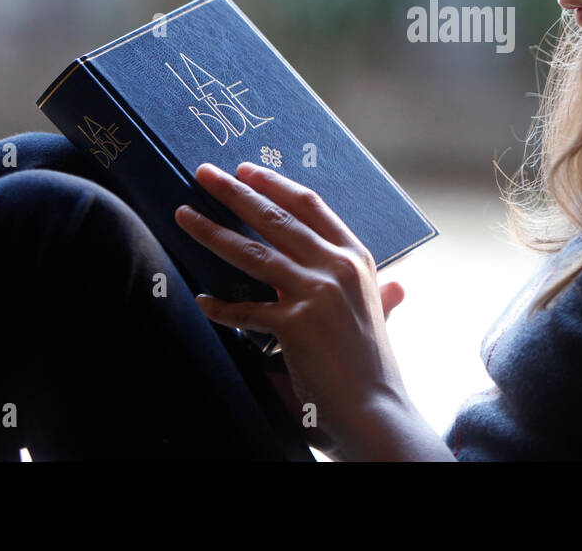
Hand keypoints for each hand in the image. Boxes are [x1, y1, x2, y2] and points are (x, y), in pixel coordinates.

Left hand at [174, 160, 412, 459]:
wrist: (376, 411)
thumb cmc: (373, 368)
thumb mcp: (381, 320)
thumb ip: (384, 297)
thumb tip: (398, 286)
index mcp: (357, 258)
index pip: (312, 206)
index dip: (275, 184)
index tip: (245, 170)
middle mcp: (339, 267)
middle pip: (276, 218)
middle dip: (234, 193)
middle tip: (203, 173)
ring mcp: (317, 293)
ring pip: (253, 253)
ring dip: (212, 232)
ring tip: (183, 216)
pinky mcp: (296, 325)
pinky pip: (244, 310)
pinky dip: (220, 307)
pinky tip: (200, 301)